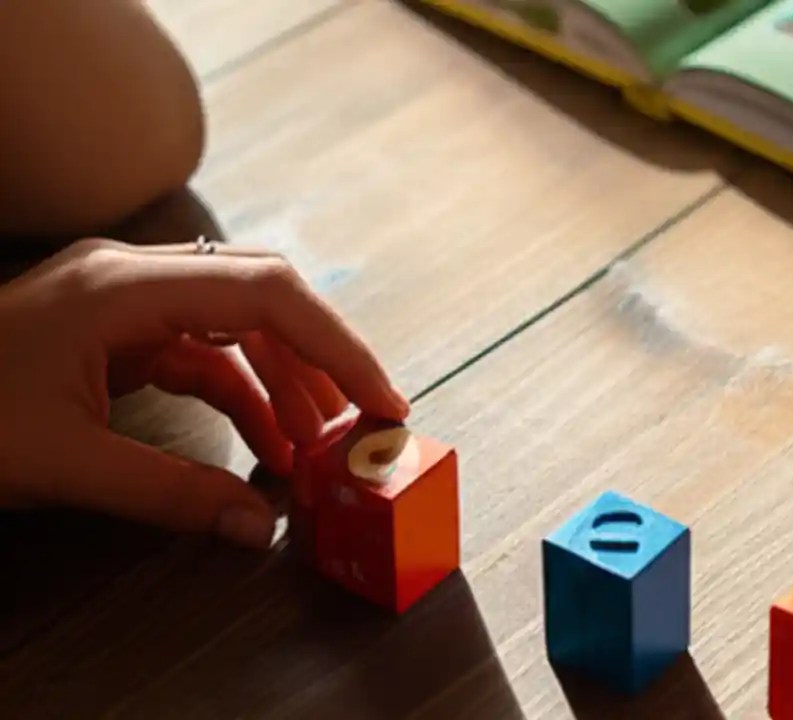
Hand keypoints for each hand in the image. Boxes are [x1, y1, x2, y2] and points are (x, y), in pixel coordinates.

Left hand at [0, 238, 408, 547]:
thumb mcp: (62, 463)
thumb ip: (168, 494)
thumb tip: (260, 528)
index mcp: (123, 289)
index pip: (265, 294)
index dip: (338, 345)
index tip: (382, 399)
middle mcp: (133, 276)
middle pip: (263, 295)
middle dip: (322, 358)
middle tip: (367, 419)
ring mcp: (124, 298)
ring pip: (238, 321)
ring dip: (285, 381)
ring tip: (316, 448)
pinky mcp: (116, 328)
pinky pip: (202, 350)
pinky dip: (243, 392)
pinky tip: (265, 442)